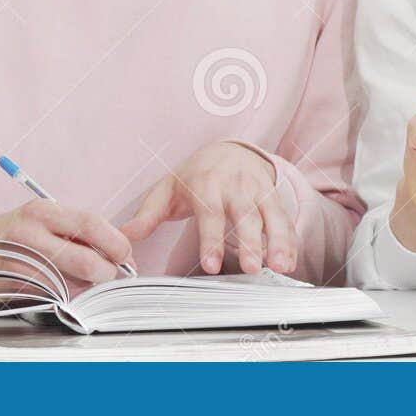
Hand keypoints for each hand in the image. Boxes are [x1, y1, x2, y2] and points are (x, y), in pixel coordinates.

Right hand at [0, 200, 133, 289]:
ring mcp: (21, 265)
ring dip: (88, 286)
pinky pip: (55, 297)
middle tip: (110, 273)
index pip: (91, 224)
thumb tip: (122, 254)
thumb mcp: (46, 218)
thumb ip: (81, 231)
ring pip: (73, 284)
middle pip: (86, 261)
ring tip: (84, 278)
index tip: (125, 253)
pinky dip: (69, 295)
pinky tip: (64, 286)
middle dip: (107, 272)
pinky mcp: (15, 288)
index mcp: (43, 212)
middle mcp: (30, 236)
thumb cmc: (18, 231)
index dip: (116, 242)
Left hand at [120, 141, 294, 275]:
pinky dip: (290, 239)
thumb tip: (125, 236)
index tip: (212, 265)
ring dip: (278, 241)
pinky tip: (290, 260)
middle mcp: (235, 185)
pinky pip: (284, 218)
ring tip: (280, 266)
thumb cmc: (195, 174)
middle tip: (251, 268)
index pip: (209, 213)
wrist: (229, 148)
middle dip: (250, 242)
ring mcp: (257, 190)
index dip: (211, 239)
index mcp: (206, 184)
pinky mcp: (273, 196)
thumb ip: (148, 214)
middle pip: (245, 214)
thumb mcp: (167, 188)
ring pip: (270, 215)